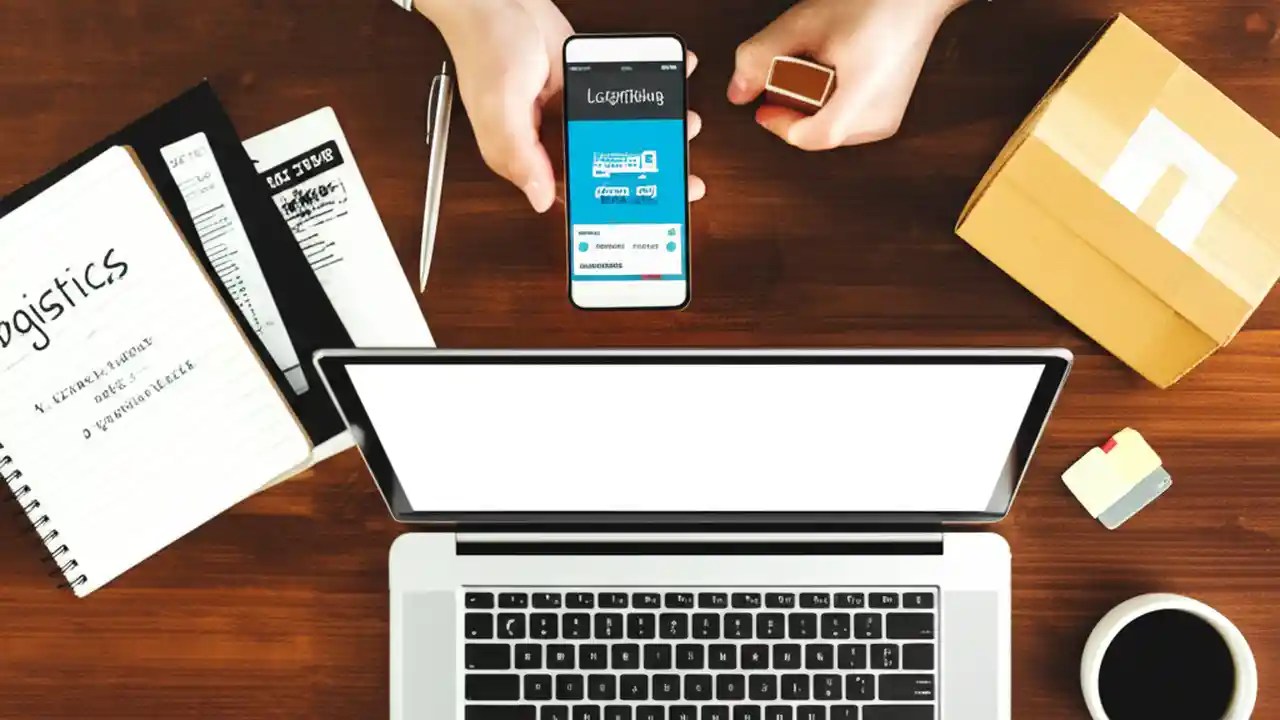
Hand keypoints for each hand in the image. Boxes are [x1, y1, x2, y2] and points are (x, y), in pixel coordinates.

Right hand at [421, 0, 704, 210]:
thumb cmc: (485, 47)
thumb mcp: (500, 110)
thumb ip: (520, 156)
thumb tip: (540, 199)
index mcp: (529, 155)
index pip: (576, 192)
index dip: (612, 207)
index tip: (648, 214)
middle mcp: (554, 137)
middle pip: (608, 166)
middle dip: (647, 171)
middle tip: (682, 173)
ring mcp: (574, 109)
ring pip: (622, 131)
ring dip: (657, 128)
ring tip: (684, 122)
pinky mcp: (588, 81)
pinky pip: (624, 93)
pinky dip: (651, 84)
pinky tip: (676, 77)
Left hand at [728, 0, 968, 150]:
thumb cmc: (873, 4)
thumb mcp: (806, 24)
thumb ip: (761, 57)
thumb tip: (736, 93)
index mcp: (863, 103)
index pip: (810, 137)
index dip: (780, 124)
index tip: (761, 107)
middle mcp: (880, 121)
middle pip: (818, 133)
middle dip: (794, 108)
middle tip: (788, 72)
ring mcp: (887, 120)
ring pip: (831, 127)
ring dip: (811, 103)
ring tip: (813, 66)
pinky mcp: (889, 113)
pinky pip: (847, 118)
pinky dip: (829, 100)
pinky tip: (830, 71)